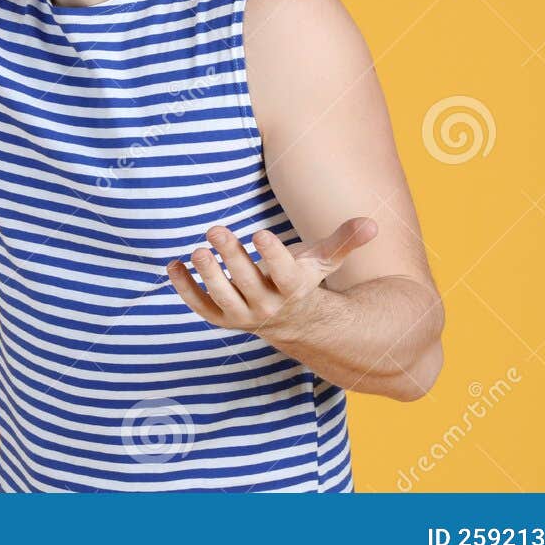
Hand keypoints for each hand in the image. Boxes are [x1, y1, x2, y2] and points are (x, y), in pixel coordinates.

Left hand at [166, 217, 377, 341]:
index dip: (273, 255)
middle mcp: (267, 306)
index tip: (261, 232)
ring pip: (222, 299)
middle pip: (247, 283)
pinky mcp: (221, 318)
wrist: (290, 320)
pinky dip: (184, 289)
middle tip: (215, 229)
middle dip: (231, 257)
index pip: (284, 274)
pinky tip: (172, 266)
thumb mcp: (324, 261)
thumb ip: (345, 241)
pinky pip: (200, 306)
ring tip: (197, 251)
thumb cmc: (304, 279)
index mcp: (293, 289)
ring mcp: (242, 315)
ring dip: (207, 276)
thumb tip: (372, 224)